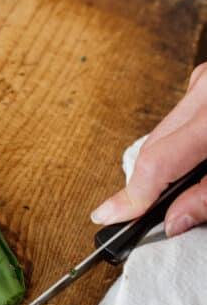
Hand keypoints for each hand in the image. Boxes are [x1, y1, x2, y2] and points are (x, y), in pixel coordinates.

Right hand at [91, 61, 206, 235]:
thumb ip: (206, 198)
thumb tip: (173, 221)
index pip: (155, 164)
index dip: (131, 197)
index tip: (107, 216)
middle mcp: (202, 93)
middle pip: (151, 150)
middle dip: (144, 188)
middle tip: (137, 218)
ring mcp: (200, 83)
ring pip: (159, 136)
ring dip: (160, 167)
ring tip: (166, 191)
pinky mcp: (202, 83)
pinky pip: (174, 121)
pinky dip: (174, 145)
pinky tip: (186, 159)